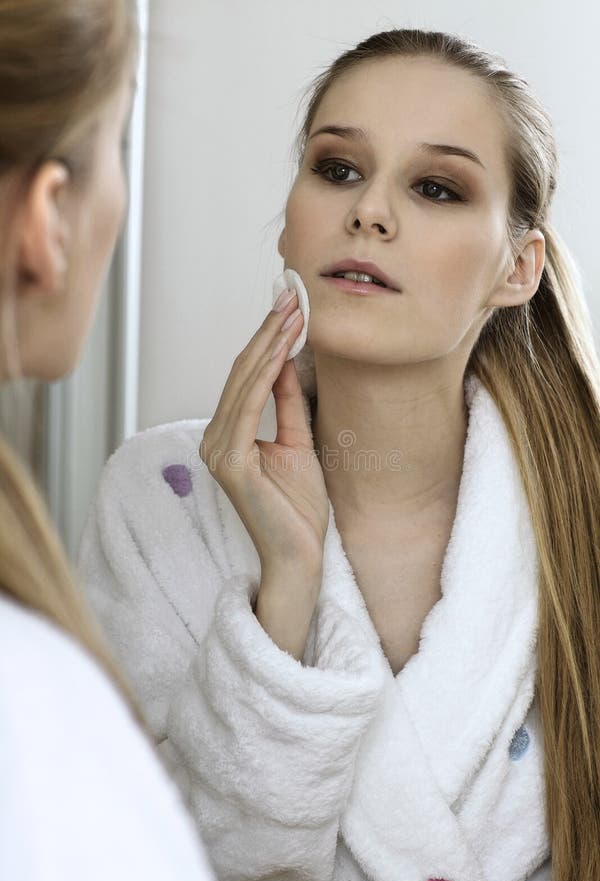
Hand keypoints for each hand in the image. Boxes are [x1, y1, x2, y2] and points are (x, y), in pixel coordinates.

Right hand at [200, 289, 328, 580]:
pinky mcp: (230, 462)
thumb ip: (288, 403)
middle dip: (268, 333)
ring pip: (243, 384)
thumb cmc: (299, 506)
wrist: (300, 554)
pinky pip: (247, 408)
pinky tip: (282, 350)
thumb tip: (287, 361)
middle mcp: (214, 439)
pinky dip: (265, 375)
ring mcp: (217, 451)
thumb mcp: (298, 441)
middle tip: (291, 297)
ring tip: (293, 313)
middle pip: (240, 374)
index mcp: (227, 436)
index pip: (244, 378)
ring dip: (269, 345)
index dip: (266, 341)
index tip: (290, 308)